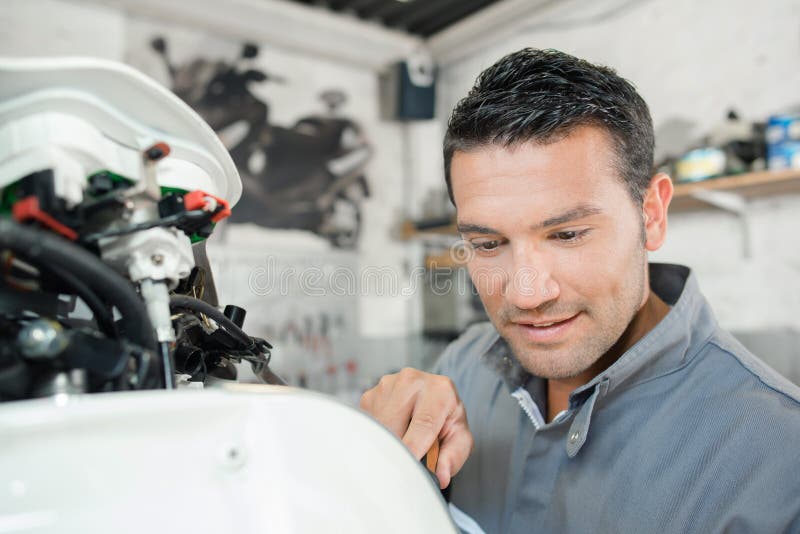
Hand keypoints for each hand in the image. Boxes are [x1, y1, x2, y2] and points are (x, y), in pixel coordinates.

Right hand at [360, 368, 472, 488]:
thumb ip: (453, 457)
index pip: (423, 423)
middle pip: (394, 425)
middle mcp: (412, 381)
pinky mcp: (370, 395)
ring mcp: (388, 385)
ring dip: (387, 444)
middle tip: (402, 467)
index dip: (413, 449)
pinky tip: (392, 436)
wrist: (432, 401)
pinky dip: (378, 437)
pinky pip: (368, 426)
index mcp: (440, 390)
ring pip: (378, 427)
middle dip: (397, 450)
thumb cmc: (446, 420)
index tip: (406, 467)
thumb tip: (440, 475)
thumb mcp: (458, 438)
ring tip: (402, 446)